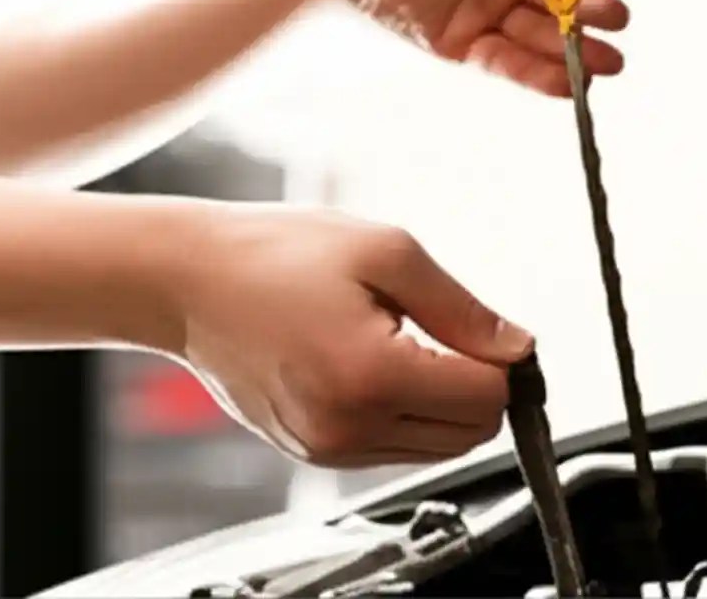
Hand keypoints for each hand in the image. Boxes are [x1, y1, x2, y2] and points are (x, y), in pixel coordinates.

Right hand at [171, 204, 533, 467]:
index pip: (488, 398)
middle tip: (447, 330)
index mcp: (372, 378)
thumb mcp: (386, 253)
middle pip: (470, 432)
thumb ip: (463, 309)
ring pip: (436, 446)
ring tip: (401, 341)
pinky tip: (374, 363)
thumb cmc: (276, 255)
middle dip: (477, 384)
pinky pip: (393, 447)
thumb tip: (519, 348)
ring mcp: (328, 449)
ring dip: (442, 400)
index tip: (484, 329)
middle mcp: (349, 429)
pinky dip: (404, 412)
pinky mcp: (314, 453)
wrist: (187, 282)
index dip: (502, 361)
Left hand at [321, 0, 628, 96]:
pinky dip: (537, 75)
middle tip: (613, 19)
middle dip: (595, 14)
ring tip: (608, 63)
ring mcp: (492, 14)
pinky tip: (566, 81)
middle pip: (570, 4)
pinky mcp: (465, 44)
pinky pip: (508, 63)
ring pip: (545, 39)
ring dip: (577, 53)